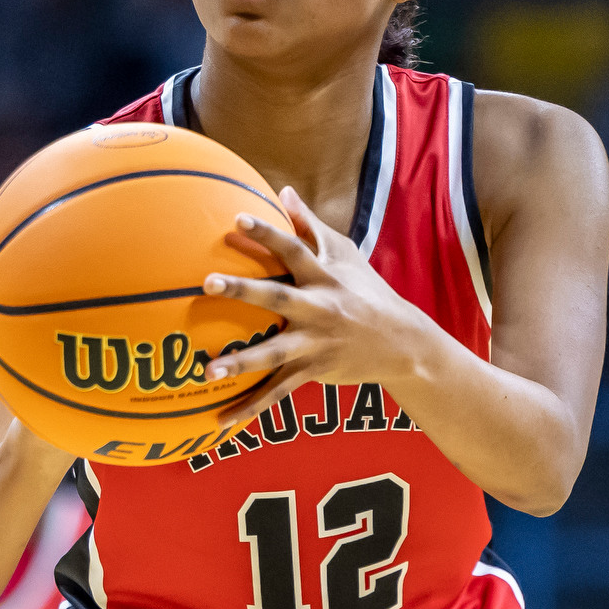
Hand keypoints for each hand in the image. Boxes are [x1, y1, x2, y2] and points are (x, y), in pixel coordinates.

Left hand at [203, 186, 442, 428]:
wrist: (401, 343)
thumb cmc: (366, 291)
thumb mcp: (345, 254)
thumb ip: (310, 225)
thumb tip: (283, 190)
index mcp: (323, 277)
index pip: (293, 249)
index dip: (268, 233)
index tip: (237, 220)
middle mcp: (318, 308)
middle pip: (276, 296)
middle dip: (242, 291)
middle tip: (207, 284)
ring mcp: (315, 343)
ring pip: (273, 353)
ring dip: (240, 362)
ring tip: (207, 370)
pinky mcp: (314, 371)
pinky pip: (278, 391)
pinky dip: (251, 407)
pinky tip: (221, 418)